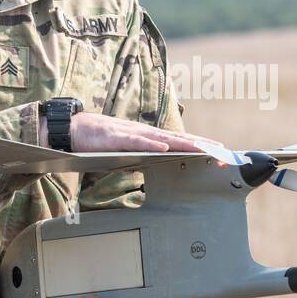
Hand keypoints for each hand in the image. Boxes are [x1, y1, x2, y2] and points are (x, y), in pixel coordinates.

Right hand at [69, 112, 220, 154]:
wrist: (74, 130)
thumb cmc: (100, 142)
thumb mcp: (127, 154)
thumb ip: (143, 159)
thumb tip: (159, 167)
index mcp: (148, 138)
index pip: (179, 142)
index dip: (199, 146)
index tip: (219, 152)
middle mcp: (144, 133)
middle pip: (177, 139)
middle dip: (201, 145)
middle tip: (222, 151)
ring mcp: (131, 133)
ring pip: (162, 139)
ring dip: (183, 143)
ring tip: (202, 148)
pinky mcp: (116, 137)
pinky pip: (136, 142)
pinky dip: (150, 144)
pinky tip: (164, 148)